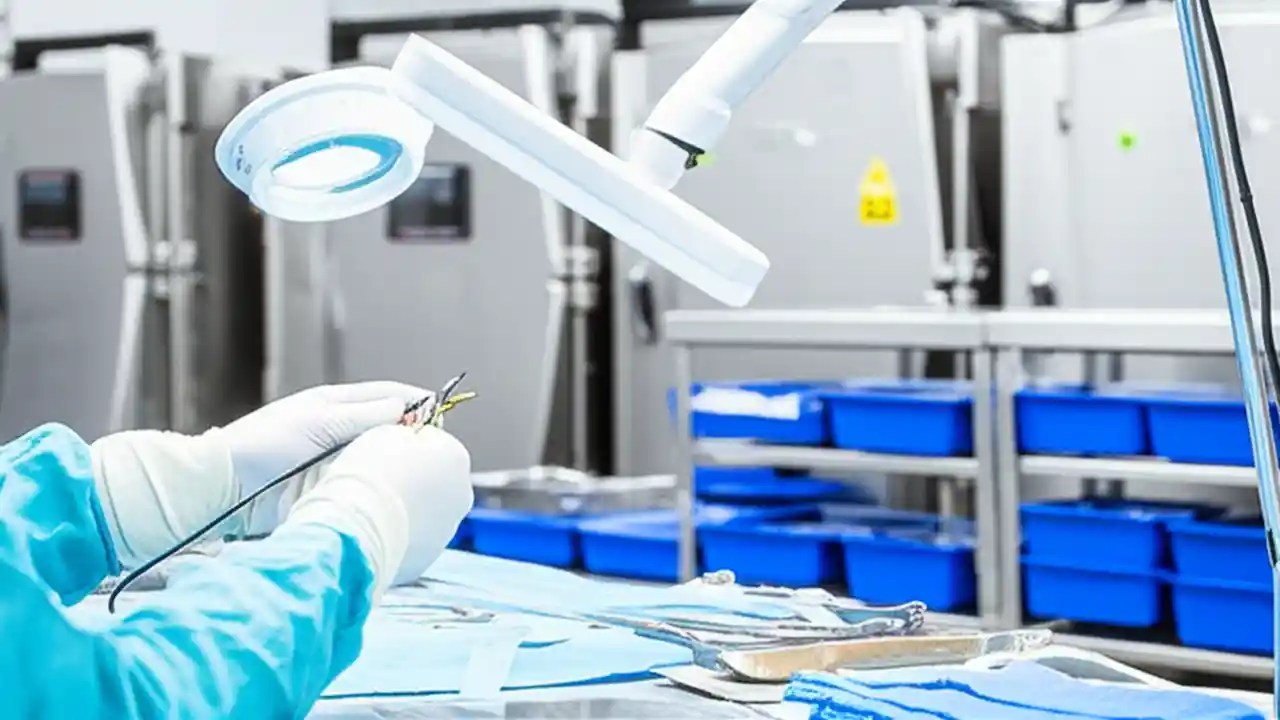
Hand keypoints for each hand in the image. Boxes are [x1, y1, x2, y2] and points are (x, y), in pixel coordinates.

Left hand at [221, 382, 431, 493]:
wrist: (226, 486)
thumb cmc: (264, 445)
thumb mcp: (319, 422)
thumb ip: (364, 415)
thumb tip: (404, 407)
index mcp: (335, 404)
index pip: (386, 395)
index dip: (415, 401)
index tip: (440, 411)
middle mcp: (337, 429)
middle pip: (386, 427)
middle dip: (411, 435)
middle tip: (436, 448)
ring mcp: (332, 459)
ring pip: (377, 456)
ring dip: (395, 462)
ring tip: (421, 472)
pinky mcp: (327, 487)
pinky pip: (362, 482)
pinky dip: (378, 485)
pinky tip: (393, 493)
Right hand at [286, 425, 472, 593]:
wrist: (355, 529)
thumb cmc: (368, 474)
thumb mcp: (385, 431)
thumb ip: (404, 431)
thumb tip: (407, 438)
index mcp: (456, 457)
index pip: (431, 438)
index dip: (402, 441)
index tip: (381, 448)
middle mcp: (461, 495)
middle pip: (431, 477)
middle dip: (408, 476)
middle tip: (373, 478)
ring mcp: (445, 531)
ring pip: (423, 511)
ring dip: (402, 507)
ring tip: (369, 507)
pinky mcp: (425, 559)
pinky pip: (410, 539)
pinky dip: (396, 534)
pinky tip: (373, 529)